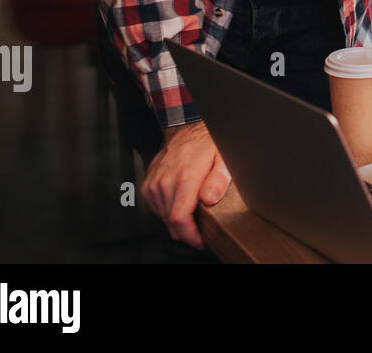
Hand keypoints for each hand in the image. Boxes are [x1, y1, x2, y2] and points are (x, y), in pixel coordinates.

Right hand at [141, 120, 230, 248]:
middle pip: (171, 221)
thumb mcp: (224, 159)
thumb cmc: (207, 144)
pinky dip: (168, 210)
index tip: (199, 241)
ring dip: (177, 221)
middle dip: (186, 231)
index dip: (189, 235)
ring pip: (163, 216)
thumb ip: (219, 179)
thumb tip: (210, 198)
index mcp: (185, 177)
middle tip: (201, 230)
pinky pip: (156, 208)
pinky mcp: (148, 185)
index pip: (179, 217)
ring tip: (193, 213)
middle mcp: (165, 181)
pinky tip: (180, 203)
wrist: (187, 131)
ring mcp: (154, 183)